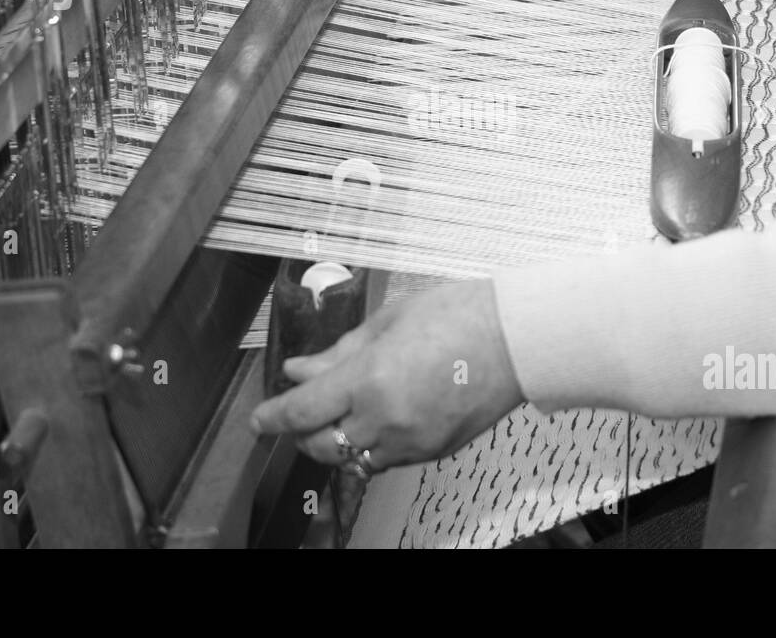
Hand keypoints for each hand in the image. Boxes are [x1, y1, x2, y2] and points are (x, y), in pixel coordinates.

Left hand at [251, 279, 524, 472]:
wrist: (516, 338)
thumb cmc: (458, 315)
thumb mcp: (387, 322)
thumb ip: (339, 352)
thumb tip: (300, 370)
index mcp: (369, 379)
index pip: (302, 411)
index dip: (273, 418)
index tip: (259, 420)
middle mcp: (385, 418)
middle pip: (320, 445)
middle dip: (300, 433)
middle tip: (297, 414)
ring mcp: (411, 440)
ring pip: (352, 460)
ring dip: (335, 443)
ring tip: (335, 419)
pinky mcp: (432, 451)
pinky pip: (385, 460)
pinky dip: (369, 447)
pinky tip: (373, 422)